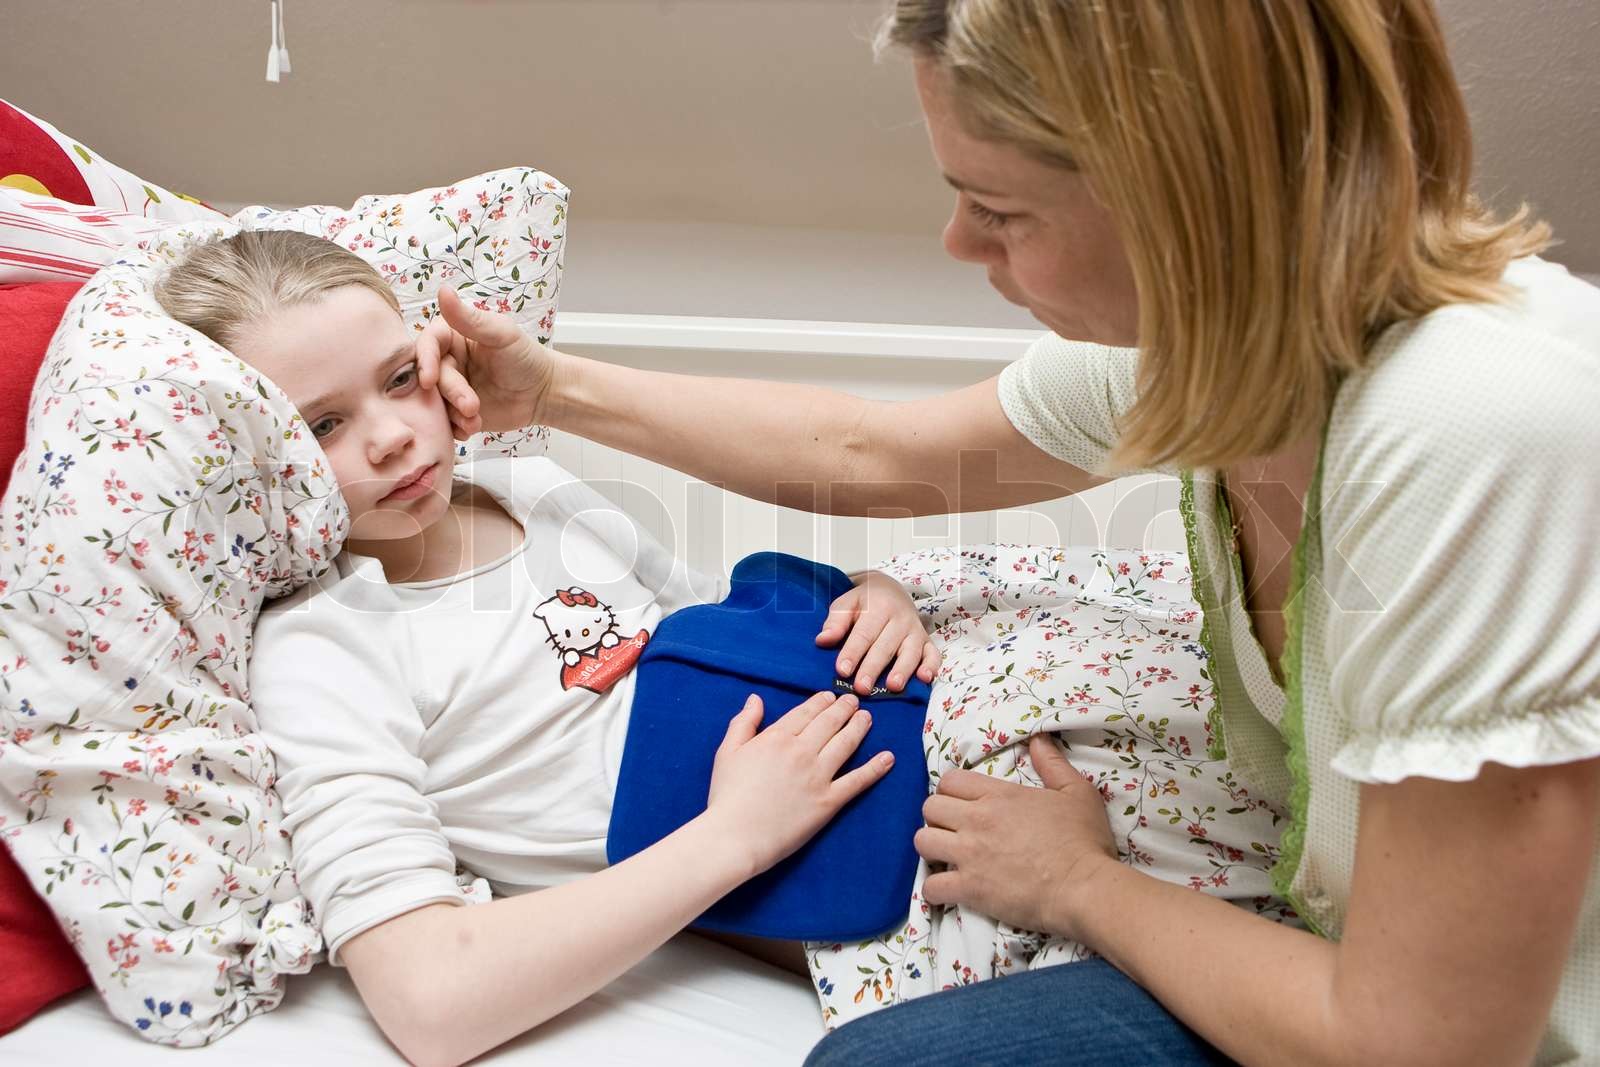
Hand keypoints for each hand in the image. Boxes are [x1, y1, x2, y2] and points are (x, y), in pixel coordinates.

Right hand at [415, 286, 561, 438]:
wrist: (543, 393)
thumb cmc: (526, 357)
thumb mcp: (501, 334)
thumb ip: (470, 318)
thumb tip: (443, 290)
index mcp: (452, 337)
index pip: (427, 344)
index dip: (424, 361)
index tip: (429, 380)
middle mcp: (447, 361)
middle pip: (432, 377)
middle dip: (451, 393)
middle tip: (472, 406)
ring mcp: (451, 388)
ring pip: (436, 402)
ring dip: (454, 414)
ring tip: (476, 419)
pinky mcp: (456, 411)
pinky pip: (445, 422)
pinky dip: (456, 427)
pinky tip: (472, 428)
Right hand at [704, 691, 893, 876]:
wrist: (735, 836)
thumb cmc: (726, 796)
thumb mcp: (727, 752)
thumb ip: (743, 722)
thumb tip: (756, 698)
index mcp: (777, 737)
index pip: (806, 712)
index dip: (821, 702)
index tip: (831, 696)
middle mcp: (801, 751)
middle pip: (829, 723)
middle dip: (844, 709)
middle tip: (855, 701)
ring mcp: (818, 776)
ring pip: (846, 744)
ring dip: (859, 728)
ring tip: (868, 718)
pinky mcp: (828, 802)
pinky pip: (857, 781)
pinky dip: (875, 768)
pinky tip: (888, 757)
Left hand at [816, 571, 940, 694]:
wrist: (890, 589)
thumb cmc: (864, 602)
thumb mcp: (846, 604)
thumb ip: (836, 622)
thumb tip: (823, 640)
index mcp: (879, 607)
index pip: (864, 633)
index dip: (853, 652)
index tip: (842, 670)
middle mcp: (900, 618)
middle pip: (885, 646)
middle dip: (873, 667)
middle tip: (862, 687)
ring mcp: (915, 630)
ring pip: (910, 652)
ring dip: (903, 670)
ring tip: (893, 687)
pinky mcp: (927, 641)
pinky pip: (933, 654)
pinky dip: (931, 666)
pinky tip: (924, 679)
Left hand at [916, 734, 1118, 936]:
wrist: (1084, 889)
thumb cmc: (1084, 841)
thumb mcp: (1077, 792)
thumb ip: (1053, 764)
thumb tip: (1037, 740)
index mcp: (998, 795)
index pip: (950, 780)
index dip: (952, 791)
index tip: (963, 804)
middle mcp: (977, 820)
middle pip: (930, 808)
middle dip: (937, 817)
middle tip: (954, 830)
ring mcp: (969, 855)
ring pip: (922, 842)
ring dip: (931, 848)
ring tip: (947, 857)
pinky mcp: (969, 889)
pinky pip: (931, 886)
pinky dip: (935, 890)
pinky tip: (949, 890)